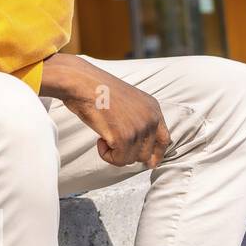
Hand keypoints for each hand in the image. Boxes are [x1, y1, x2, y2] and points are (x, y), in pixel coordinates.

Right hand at [40, 53, 170, 167]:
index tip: (148, 162)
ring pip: (132, 159)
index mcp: (153, 108)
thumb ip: (137, 118)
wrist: (81, 82)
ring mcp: (139, 129)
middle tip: (111, 140)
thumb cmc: (96, 90)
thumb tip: (135, 144)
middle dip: (128, 153)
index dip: (157, 154)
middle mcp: (150, 119)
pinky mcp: (124, 138)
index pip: (164, 139)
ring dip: (115, 153)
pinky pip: (119, 160)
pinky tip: (99, 140)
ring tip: (103, 137)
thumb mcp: (127, 101)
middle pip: (147, 153)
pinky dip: (106, 155)